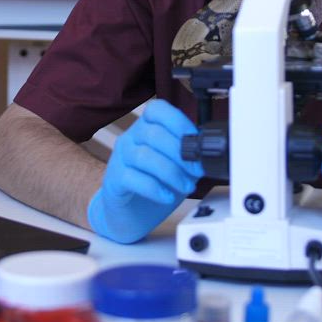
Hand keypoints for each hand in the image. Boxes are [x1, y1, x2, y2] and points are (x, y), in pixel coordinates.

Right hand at [87, 99, 203, 243]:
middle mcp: (131, 138)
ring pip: (144, 156)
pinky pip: (133, 178)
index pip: (157, 109)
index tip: (195, 140)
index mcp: (147, 127)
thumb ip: (188, 156)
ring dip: (171, 173)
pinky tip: (166, 196)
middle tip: (195, 171)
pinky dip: (154, 188)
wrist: (131, 212)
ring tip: (185, 186)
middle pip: (153, 134)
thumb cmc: (156, 183)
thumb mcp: (177, 165)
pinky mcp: (114, 179)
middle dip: (180, 153)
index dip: (178, 122)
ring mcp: (120, 158)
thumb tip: (206, 155)